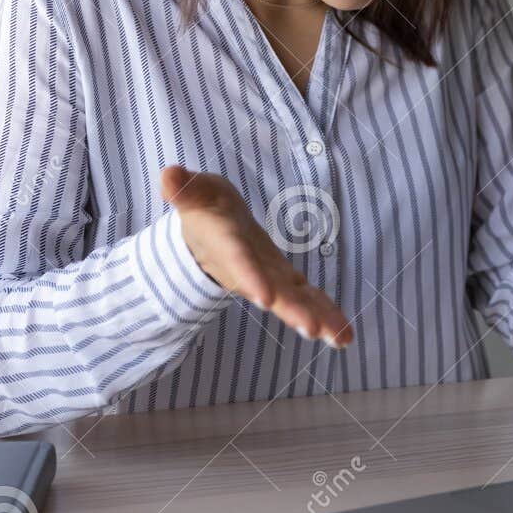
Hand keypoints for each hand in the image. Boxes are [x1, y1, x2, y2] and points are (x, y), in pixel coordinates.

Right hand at [159, 166, 353, 347]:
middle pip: (272, 291)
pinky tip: (344, 335)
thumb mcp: (195, 192)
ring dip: (317, 318)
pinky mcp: (284, 279)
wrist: (211, 229)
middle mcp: (250, 269)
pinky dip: (326, 314)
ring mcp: (269, 277)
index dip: (250, 278)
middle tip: (313, 329)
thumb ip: (185, 188)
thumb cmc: (204, 207)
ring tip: (340, 339)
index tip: (264, 298)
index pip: (238, 262)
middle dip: (292, 310)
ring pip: (294, 301)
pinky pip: (307, 298)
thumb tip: (168, 173)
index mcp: (227, 245)